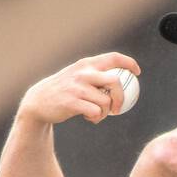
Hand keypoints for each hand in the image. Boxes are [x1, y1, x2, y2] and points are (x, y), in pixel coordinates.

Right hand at [19, 53, 140, 125]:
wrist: (39, 101)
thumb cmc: (63, 90)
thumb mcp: (77, 76)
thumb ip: (94, 76)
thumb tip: (118, 83)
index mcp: (87, 64)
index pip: (113, 58)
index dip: (129, 63)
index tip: (137, 72)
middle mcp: (84, 73)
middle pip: (115, 82)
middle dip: (121, 98)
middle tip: (118, 108)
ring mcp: (78, 88)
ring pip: (106, 102)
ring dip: (105, 113)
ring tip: (96, 115)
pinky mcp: (73, 102)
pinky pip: (95, 113)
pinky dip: (96, 118)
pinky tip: (88, 118)